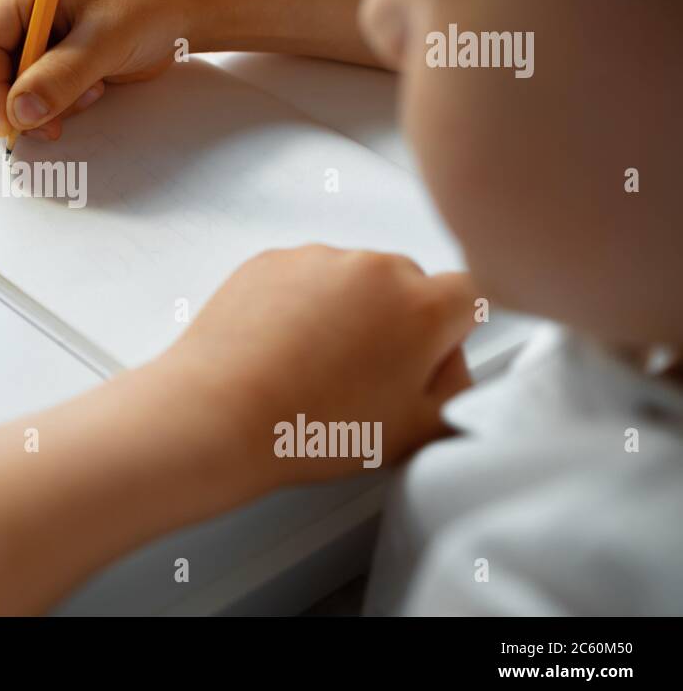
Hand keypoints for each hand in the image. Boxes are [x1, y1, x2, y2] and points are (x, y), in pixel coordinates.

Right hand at [0, 0, 190, 140]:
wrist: (188, 8)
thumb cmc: (150, 5)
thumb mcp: (104, 42)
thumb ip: (58, 78)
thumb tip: (17, 112)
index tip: (11, 124)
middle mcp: (24, 6)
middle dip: (19, 99)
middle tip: (52, 124)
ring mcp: (39, 29)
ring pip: (15, 83)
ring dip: (45, 102)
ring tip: (90, 92)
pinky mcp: (56, 52)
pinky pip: (38, 88)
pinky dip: (60, 100)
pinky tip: (94, 88)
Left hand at [154, 245, 475, 494]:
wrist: (220, 414)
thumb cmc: (311, 429)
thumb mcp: (415, 432)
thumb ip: (455, 393)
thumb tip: (452, 367)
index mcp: (422, 306)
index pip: (470, 296)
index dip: (454, 332)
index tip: (430, 357)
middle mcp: (373, 268)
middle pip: (408, 284)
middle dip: (398, 322)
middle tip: (366, 375)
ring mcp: (317, 258)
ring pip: (352, 278)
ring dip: (346, 310)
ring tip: (314, 367)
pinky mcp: (270, 260)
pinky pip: (302, 275)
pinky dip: (299, 302)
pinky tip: (282, 349)